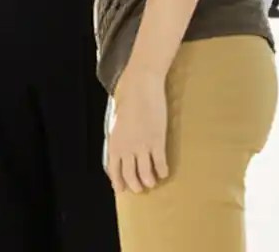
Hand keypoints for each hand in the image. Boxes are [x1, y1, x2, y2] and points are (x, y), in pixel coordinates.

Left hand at [107, 70, 169, 193]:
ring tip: (153, 182)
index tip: (122, 190)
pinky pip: (160, 163)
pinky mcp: (157, 141)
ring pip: (145, 174)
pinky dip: (162, 171)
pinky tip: (165, 172)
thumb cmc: (128, 104)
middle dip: (136, 185)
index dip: (118, 182)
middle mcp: (126, 148)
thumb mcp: (118, 125)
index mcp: (114, 144)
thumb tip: (123, 153)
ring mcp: (142, 146)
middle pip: (130, 176)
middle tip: (141, 188)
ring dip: (149, 181)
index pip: (114, 170)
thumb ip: (120, 140)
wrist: (139, 88)